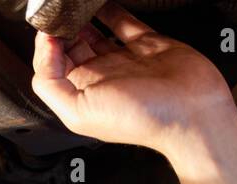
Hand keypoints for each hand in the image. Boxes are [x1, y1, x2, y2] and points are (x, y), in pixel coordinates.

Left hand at [31, 2, 236, 158]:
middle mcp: (100, 78)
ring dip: (81, 19)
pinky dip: (110, 10)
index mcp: (81, 94)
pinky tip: (98, 3)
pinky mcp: (147, 45)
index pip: (51, 67)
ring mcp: (123, 60)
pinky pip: (123, 23)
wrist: (192, 112)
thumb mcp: (78, 112)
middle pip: (69, 49)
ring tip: (71, 5)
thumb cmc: (140, 120)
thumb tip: (45, 50)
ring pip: (94, 33)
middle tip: (57, 12)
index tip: (47, 28)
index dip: (45, 47)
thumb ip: (52, 85)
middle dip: (60, 30)